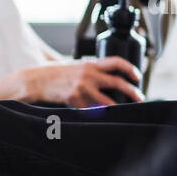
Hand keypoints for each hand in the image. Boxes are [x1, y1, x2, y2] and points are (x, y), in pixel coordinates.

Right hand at [19, 58, 144, 106]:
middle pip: (118, 82)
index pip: (116, 62)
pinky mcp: (75, 100)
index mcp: (90, 64)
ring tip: (123, 110)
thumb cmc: (55, 74)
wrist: (37, 80)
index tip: (138, 76)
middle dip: (132, 91)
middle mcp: (88, 74)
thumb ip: (90, 71)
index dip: (130, 68)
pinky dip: (96, 112)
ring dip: (117, 106)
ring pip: (107, 101)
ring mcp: (82, 88)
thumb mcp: (75, 66)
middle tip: (139, 97)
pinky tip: (97, 113)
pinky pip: (91, 109)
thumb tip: (106, 79)